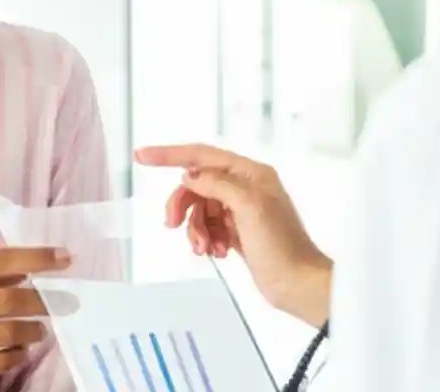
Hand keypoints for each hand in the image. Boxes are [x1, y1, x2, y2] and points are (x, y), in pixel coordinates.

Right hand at [0, 247, 71, 391]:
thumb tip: (28, 267)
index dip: (34, 258)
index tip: (64, 257)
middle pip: (6, 300)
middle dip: (40, 301)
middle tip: (61, 303)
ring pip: (6, 334)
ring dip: (32, 331)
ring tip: (40, 330)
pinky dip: (16, 356)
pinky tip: (20, 351)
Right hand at [136, 145, 332, 326]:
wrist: (297, 284)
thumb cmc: (283, 246)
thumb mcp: (249, 206)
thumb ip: (217, 184)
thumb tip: (191, 175)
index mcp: (251, 173)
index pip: (202, 155)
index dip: (170, 154)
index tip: (142, 156)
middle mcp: (245, 187)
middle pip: (197, 185)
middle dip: (182, 205)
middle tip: (171, 224)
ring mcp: (240, 210)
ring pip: (199, 210)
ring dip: (195, 229)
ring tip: (205, 248)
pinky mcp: (237, 232)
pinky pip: (207, 228)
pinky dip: (205, 239)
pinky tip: (216, 252)